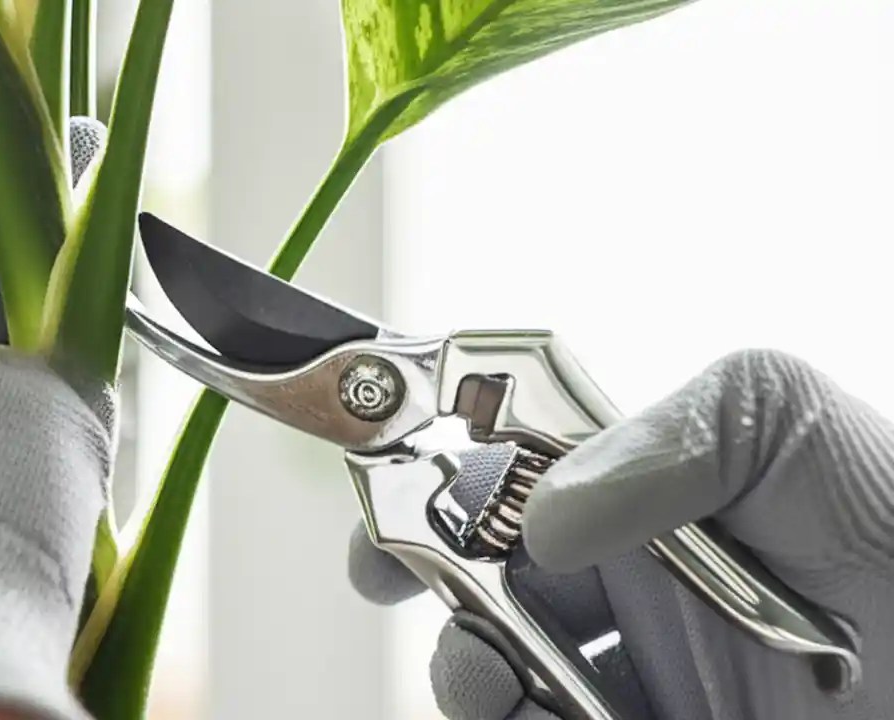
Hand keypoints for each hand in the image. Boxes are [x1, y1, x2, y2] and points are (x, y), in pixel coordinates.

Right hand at [351, 349, 893, 718]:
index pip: (493, 483)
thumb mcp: (791, 427)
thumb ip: (674, 430)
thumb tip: (545, 515)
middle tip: (467, 647)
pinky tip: (556, 719)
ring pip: (505, 683)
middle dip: (445, 616)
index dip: (420, 503)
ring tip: (513, 697)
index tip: (378, 548)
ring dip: (481, 688)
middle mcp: (625, 587)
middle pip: (479, 595)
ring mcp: (643, 677)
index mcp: (634, 496)